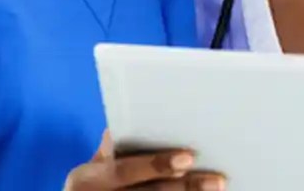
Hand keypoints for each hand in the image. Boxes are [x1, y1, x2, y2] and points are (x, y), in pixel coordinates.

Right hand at [63, 132, 226, 189]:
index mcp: (86, 180)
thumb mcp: (94, 166)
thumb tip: (131, 119)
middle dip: (185, 187)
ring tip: (216, 187)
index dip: (156, 164)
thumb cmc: (95, 183)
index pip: (123, 171)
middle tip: (216, 179)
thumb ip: (112, 146)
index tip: (188, 157)